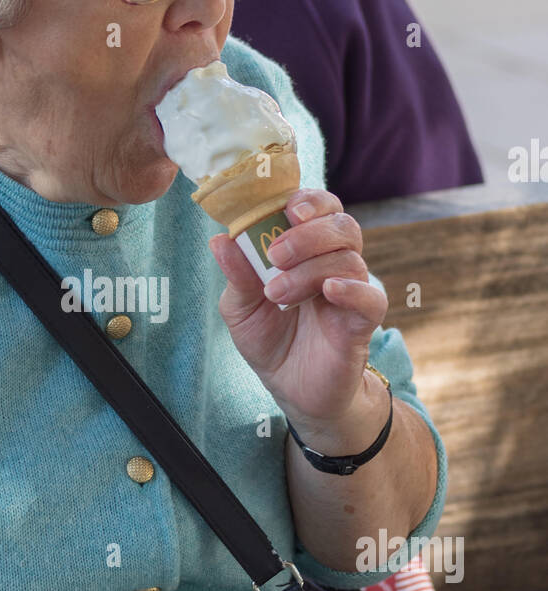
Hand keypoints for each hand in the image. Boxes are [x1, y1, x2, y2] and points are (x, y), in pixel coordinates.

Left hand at [209, 188, 388, 450]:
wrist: (292, 391)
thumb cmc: (270, 341)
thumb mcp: (240, 308)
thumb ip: (236, 275)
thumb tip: (219, 239)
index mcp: (306, 251)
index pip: (319, 208)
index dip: (308, 199)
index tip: (287, 208)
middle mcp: (333, 264)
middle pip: (341, 224)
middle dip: (308, 233)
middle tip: (276, 254)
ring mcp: (351, 291)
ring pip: (348, 258)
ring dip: (309, 270)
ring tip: (277, 294)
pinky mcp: (362, 323)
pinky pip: (371, 296)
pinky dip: (351, 288)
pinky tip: (328, 292)